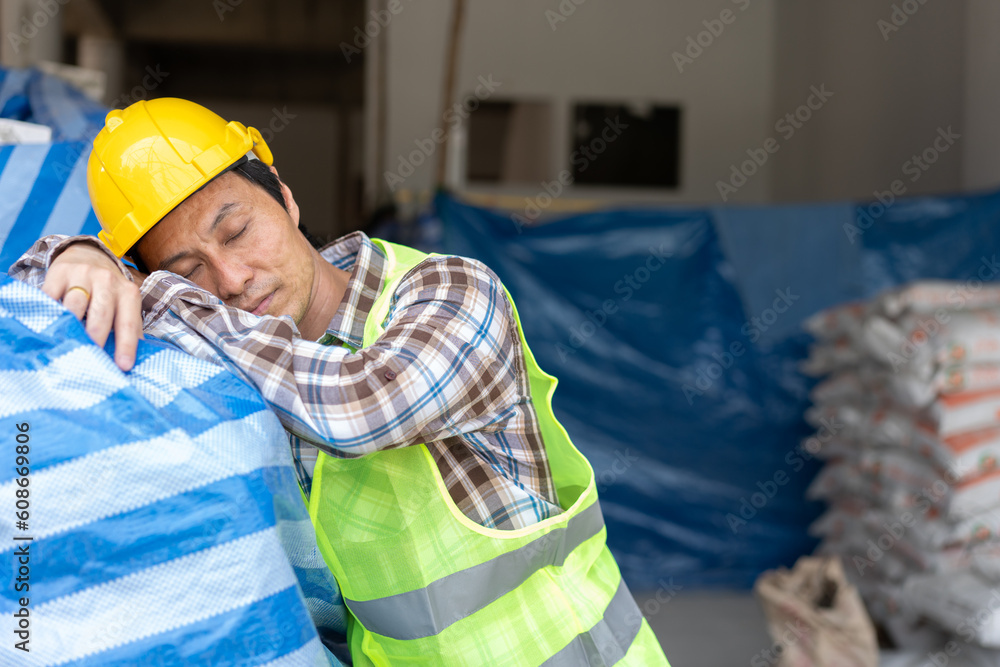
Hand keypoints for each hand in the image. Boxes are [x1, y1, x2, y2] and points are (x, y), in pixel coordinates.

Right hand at [43, 243, 143, 370]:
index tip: (123, 366)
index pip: (128, 322)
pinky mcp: (58, 272)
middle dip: (96, 337)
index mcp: (128, 292)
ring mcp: (82, 274)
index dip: (126, 345)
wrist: (88, 256)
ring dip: (69, 326)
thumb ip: (130, 330)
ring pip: (74, 304)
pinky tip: (46, 328)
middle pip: (101, 312)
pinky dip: (47, 312)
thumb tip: (133, 364)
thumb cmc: (109, 292)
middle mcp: (107, 280)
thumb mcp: (125, 305)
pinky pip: (50, 296)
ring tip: (66, 346)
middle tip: (91, 359)